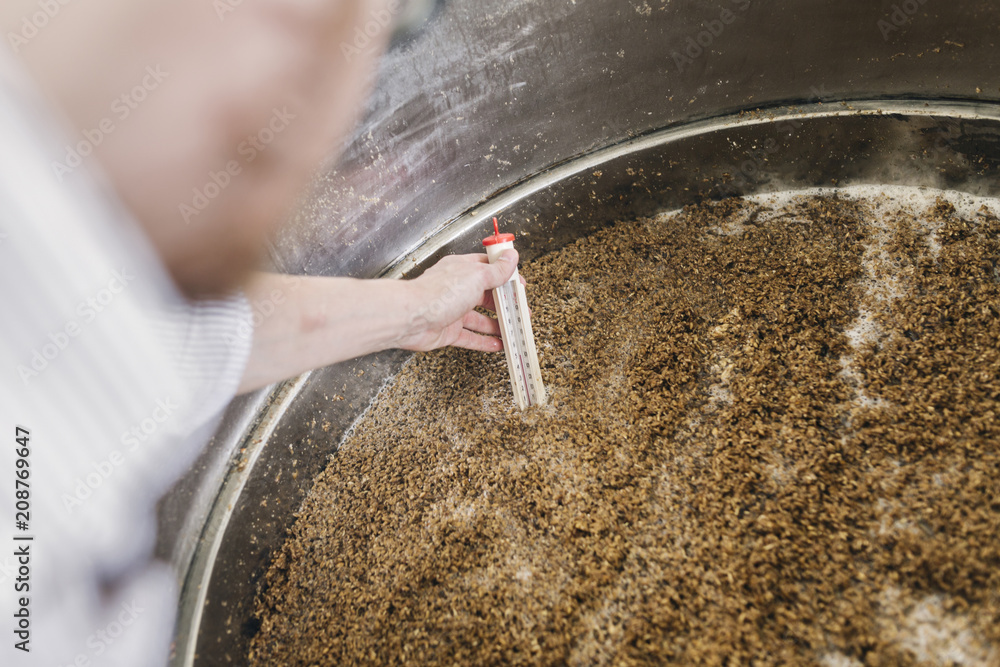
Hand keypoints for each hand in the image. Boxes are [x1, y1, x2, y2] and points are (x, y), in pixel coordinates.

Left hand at [398, 250, 520, 352]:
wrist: (411, 317)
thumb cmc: (437, 293)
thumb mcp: (476, 276)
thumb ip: (496, 271)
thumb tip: (511, 257)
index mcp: (462, 270)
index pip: (488, 268)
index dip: (505, 275)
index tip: (519, 284)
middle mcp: (456, 289)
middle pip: (485, 295)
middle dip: (504, 302)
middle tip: (519, 309)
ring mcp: (451, 311)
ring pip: (479, 318)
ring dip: (497, 324)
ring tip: (513, 328)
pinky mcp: (447, 331)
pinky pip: (470, 337)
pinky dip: (484, 341)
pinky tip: (497, 344)